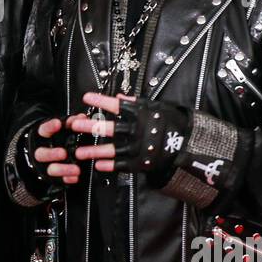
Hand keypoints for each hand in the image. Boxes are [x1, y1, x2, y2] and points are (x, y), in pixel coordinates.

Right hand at [31, 117, 80, 184]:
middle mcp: (41, 151)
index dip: (50, 127)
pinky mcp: (51, 176)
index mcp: (42, 137)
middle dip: (52, 154)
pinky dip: (67, 178)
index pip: (43, 130)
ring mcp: (45, 165)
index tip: (58, 124)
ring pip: (50, 169)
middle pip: (41, 154)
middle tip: (63, 153)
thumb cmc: (55, 137)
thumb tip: (81, 117)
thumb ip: (70, 122)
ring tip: (76, 170)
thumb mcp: (61, 127)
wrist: (45, 153)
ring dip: (63, 169)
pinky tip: (75, 178)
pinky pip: (59, 180)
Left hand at [69, 92, 189, 173]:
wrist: (187, 145)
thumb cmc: (172, 123)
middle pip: (109, 128)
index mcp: (140, 115)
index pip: (116, 106)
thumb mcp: (157, 107)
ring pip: (111, 150)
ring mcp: (137, 148)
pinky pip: (121, 165)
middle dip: (90, 127)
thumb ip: (137, 102)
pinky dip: (109, 165)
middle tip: (75, 125)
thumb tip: (120, 96)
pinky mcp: (140, 163)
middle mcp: (136, 131)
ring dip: (93, 151)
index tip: (86, 97)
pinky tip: (97, 165)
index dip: (100, 101)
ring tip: (79, 153)